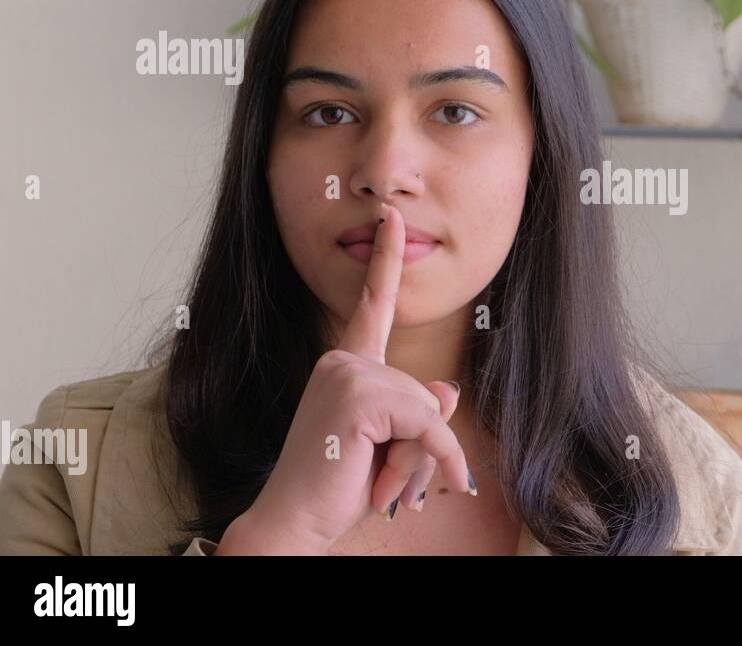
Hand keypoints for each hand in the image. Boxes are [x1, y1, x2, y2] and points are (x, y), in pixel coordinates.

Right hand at [216, 202, 472, 554]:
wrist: (294, 523)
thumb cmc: (338, 488)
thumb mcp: (391, 447)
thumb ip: (420, 415)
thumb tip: (446, 388)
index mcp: (345, 366)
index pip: (372, 306)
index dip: (386, 260)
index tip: (394, 218)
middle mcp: (342, 361)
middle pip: (424, 394)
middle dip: (417, 444)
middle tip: (375, 477)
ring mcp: (347, 374)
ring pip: (427, 411)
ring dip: (414, 458)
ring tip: (371, 481)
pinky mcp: (359, 396)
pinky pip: (428, 425)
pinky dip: (432, 459)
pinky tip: (395, 488)